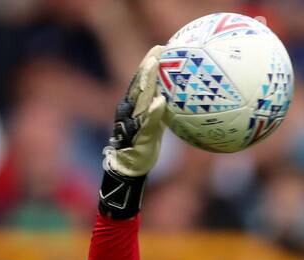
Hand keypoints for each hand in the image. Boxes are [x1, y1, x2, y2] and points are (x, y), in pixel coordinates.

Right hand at [104, 45, 167, 178]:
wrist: (130, 167)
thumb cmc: (143, 146)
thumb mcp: (154, 126)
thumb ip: (160, 112)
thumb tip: (174, 100)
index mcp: (135, 106)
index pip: (142, 81)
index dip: (149, 64)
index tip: (160, 48)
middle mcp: (130, 109)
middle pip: (139, 83)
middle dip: (148, 65)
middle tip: (159, 49)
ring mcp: (133, 121)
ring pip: (139, 97)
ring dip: (147, 80)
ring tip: (155, 65)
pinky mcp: (137, 135)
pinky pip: (145, 122)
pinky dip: (152, 111)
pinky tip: (160, 101)